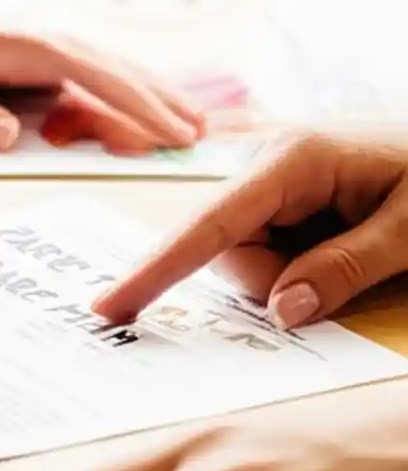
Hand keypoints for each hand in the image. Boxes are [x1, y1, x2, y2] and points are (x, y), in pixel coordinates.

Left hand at [0, 0, 203, 153]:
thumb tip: (9, 137)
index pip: (79, 68)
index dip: (129, 99)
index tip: (169, 130)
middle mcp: (14, 34)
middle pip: (99, 63)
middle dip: (152, 98)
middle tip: (199, 138)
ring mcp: (10, 43)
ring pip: (89, 68)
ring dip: (135, 94)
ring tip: (181, 130)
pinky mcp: (1, 56)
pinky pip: (63, 76)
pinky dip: (100, 94)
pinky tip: (118, 117)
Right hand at [94, 131, 407, 329]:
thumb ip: (345, 270)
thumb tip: (281, 311)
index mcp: (292, 158)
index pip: (210, 225)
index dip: (157, 270)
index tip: (110, 305)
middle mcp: (268, 161)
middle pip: (229, 250)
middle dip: (278, 280)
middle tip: (357, 268)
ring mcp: (272, 175)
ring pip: (246, 255)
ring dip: (293, 272)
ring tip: (360, 244)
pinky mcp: (283, 190)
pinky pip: (267, 246)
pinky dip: (298, 261)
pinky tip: (341, 239)